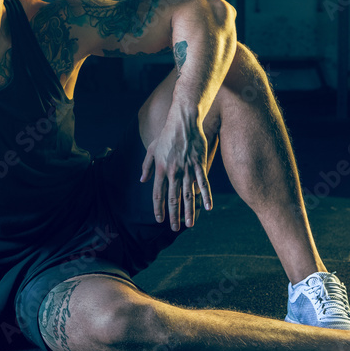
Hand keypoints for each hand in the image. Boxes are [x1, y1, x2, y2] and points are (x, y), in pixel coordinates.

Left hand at [140, 112, 212, 230]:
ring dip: (189, 211)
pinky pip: (203, 184)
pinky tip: (208, 208)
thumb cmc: (166, 134)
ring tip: (189, 225)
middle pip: (172, 199)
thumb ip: (146, 166)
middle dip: (173, 216)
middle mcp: (173, 172)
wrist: (183, 121)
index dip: (158, 209)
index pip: (157, 194)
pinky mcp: (199, 165)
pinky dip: (206, 196)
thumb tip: (142, 181)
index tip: (159, 220)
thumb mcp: (151, 148)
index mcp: (160, 169)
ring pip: (188, 195)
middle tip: (174, 229)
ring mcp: (187, 169)